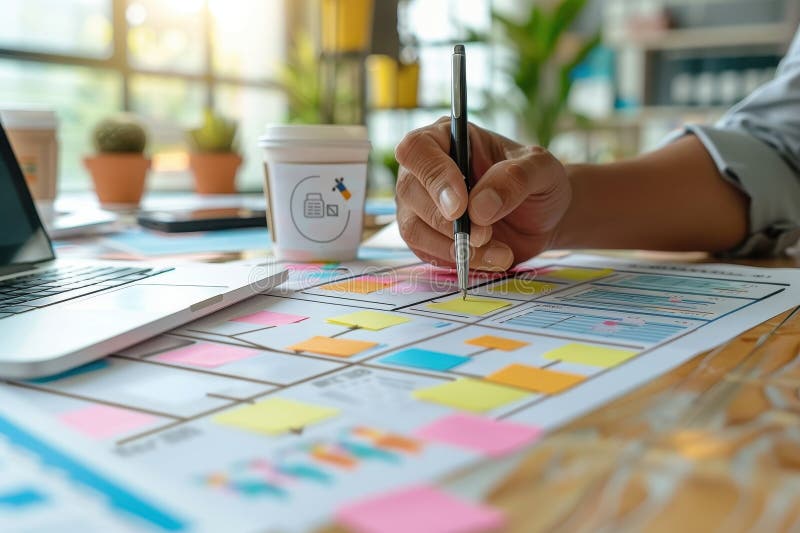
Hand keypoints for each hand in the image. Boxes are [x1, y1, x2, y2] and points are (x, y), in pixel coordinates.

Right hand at [394, 117, 570, 269]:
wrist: (542, 218)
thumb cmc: (537, 182)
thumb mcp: (541, 169)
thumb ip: (515, 178)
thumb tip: (478, 206)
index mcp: (447, 138)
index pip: (417, 149)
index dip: (433, 176)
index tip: (460, 206)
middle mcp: (424, 170)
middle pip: (408, 191)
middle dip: (447, 220)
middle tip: (485, 233)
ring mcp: (420, 205)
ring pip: (413, 228)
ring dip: (454, 246)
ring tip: (497, 251)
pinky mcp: (426, 237)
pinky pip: (427, 253)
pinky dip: (459, 261)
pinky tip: (491, 258)